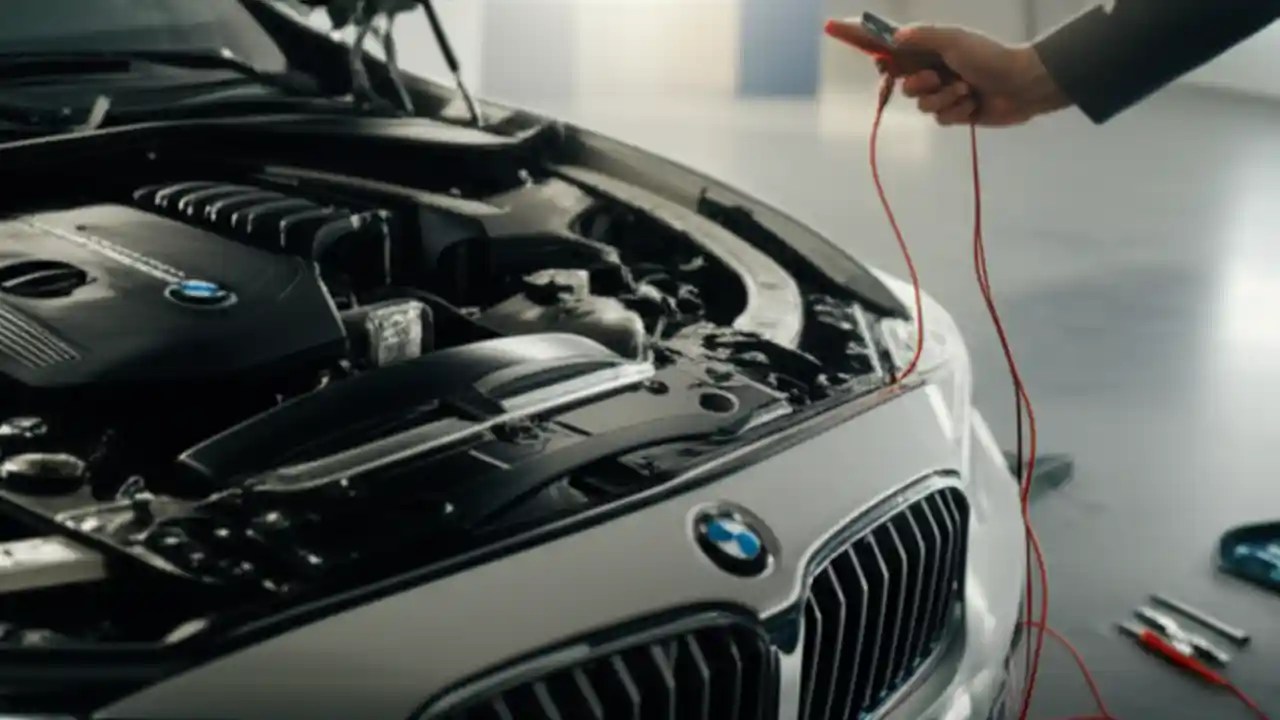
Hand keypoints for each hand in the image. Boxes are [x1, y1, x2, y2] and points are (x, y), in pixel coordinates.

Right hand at [824, 20, 1070, 126]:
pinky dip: (954, 111)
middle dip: (917, 81)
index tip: (831, 27)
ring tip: (964, 89)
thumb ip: (920, 38)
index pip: (884, 42)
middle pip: (897, 79)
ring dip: (941, 98)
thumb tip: (892, 37)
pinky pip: (937, 118)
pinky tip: (972, 103)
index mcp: (926, 45)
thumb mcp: (953, 40)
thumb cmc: (990, 57)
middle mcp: (928, 66)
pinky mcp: (950, 112)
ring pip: (917, 103)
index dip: (857, 35)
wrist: (1023, 86)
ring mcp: (939, 90)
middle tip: (938, 76)